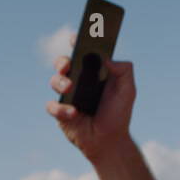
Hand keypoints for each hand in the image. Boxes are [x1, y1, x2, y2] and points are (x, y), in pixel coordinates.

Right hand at [46, 34, 136, 162]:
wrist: (110, 142)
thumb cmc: (118, 114)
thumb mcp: (128, 91)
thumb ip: (124, 70)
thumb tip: (107, 58)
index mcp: (92, 73)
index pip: (81, 53)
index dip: (76, 42)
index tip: (75, 37)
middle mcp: (77, 81)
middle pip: (62, 63)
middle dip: (62, 61)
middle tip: (68, 65)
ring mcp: (67, 97)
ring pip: (54, 81)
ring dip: (60, 82)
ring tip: (70, 88)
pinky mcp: (60, 114)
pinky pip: (52, 106)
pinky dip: (60, 108)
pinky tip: (73, 113)